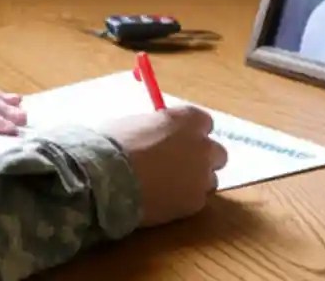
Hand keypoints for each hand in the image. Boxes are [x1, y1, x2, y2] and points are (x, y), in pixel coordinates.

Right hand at [103, 105, 226, 226]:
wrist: (108, 178)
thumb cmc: (113, 143)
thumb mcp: (134, 122)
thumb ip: (155, 127)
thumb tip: (155, 133)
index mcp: (187, 120)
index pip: (203, 122)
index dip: (190, 132)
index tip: (176, 138)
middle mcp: (202, 147)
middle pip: (216, 152)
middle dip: (201, 158)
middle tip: (178, 163)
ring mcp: (201, 177)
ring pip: (209, 180)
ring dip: (194, 180)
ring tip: (168, 186)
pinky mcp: (195, 203)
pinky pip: (195, 200)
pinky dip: (182, 200)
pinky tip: (161, 200)